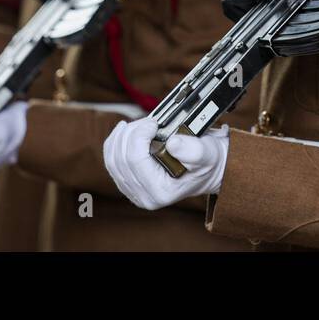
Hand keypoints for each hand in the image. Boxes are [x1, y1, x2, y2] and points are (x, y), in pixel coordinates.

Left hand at [103, 118, 228, 210]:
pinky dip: (114, 144)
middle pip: (120, 159)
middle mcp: (145, 197)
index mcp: (161, 192)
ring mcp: (134, 192)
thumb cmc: (207, 161)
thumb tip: (172, 143)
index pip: (135, 160)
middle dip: (130, 134)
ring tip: (137, 125)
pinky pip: (111, 162)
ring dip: (121, 137)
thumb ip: (193, 150)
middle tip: (148, 122)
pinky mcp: (128, 184)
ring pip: (112, 160)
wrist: (205, 170)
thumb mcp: (207, 153)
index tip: (153, 122)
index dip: (139, 135)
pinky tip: (123, 132)